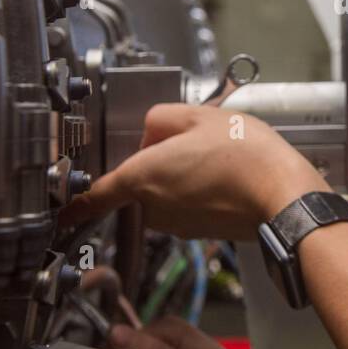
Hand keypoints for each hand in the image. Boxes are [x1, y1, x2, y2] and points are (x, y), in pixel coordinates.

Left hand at [61, 103, 328, 240]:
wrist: (283, 196)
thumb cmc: (245, 157)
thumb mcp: (200, 116)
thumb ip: (162, 118)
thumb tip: (152, 131)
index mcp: (143, 177)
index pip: (96, 195)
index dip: (76, 204)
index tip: (64, 211)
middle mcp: (154, 207)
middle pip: (139, 183)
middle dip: (157, 164)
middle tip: (191, 143)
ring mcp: (178, 224)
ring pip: (165, 195)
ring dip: (180, 179)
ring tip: (216, 159)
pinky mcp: (200, 233)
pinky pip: (188, 207)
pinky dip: (200, 193)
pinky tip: (226, 177)